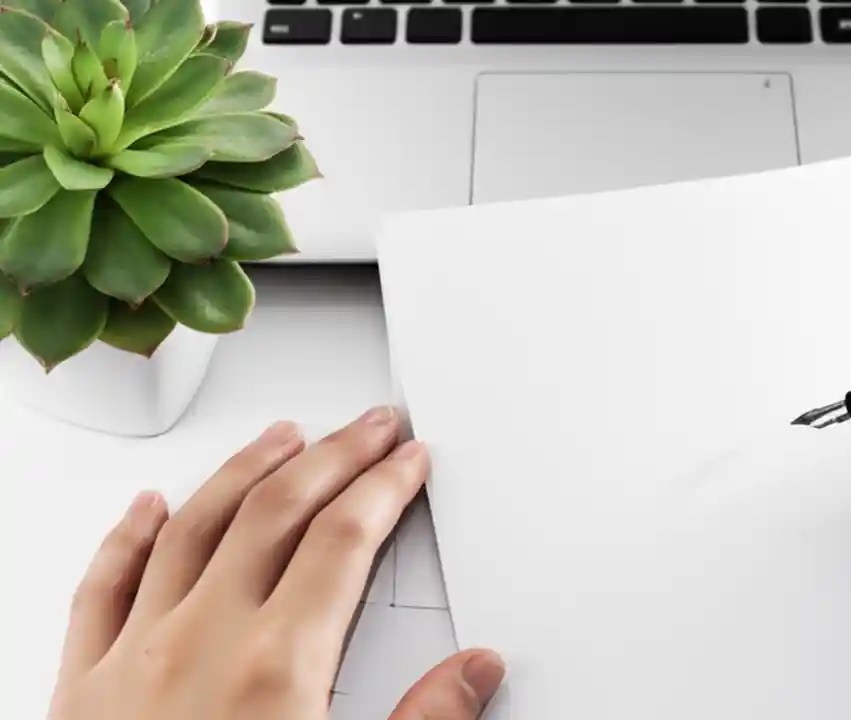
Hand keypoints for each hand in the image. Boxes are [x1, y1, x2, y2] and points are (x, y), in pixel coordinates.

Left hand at [49, 408, 504, 719]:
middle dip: (333, 456)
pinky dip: (131, 534)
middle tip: (368, 427)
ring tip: (283, 438)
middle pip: (277, 510)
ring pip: (195, 525)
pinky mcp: (80, 686)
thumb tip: (477, 670)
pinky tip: (151, 506)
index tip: (409, 459)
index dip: (385, 486)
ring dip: (246, 469)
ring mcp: (133, 656)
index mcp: (278, 668)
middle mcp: (201, 642)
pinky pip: (104, 585)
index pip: (345, 538)